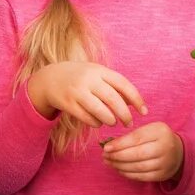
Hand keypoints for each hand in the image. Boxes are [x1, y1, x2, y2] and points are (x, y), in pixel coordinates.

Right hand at [28, 61, 146, 127]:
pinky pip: (87, 118)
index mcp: (99, 70)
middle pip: (113, 100)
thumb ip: (114, 86)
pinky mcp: (68, 104)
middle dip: (125, 114)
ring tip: (112, 122)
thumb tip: (135, 104)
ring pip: (101, 111)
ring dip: (110, 120)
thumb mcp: (96, 75)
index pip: (123, 84)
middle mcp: (88, 79)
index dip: (136, 99)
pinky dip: (96, 123)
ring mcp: (77, 92)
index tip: (144, 112)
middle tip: (129, 123)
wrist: (50, 78)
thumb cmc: (81, 78)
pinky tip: (97, 122)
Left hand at [102, 122, 183, 181]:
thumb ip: (130, 136)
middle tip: (104, 156)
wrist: (177, 152)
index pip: (136, 139)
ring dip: (119, 166)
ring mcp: (165, 163)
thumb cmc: (156, 138)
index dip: (119, 144)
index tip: (106, 148)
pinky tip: (118, 169)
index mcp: (160, 132)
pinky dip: (127, 174)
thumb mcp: (147, 130)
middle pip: (137, 154)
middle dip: (117, 156)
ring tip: (108, 162)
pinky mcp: (162, 175)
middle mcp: (165, 147)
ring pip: (138, 167)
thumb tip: (108, 145)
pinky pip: (141, 176)